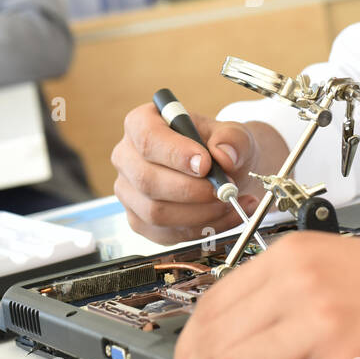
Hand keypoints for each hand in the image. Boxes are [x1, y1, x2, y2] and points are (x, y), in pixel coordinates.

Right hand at [111, 103, 285, 244]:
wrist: (223, 173)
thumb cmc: (218, 148)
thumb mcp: (232, 133)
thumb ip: (232, 138)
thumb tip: (224, 155)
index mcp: (141, 124)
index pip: (148, 139)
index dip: (176, 154)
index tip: (207, 164)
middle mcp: (127, 157)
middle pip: (147, 180)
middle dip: (191, 190)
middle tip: (225, 190)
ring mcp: (129, 192)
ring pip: (156, 212)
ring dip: (200, 213)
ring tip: (230, 202)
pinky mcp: (140, 221)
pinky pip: (167, 234)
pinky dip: (203, 229)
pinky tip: (227, 216)